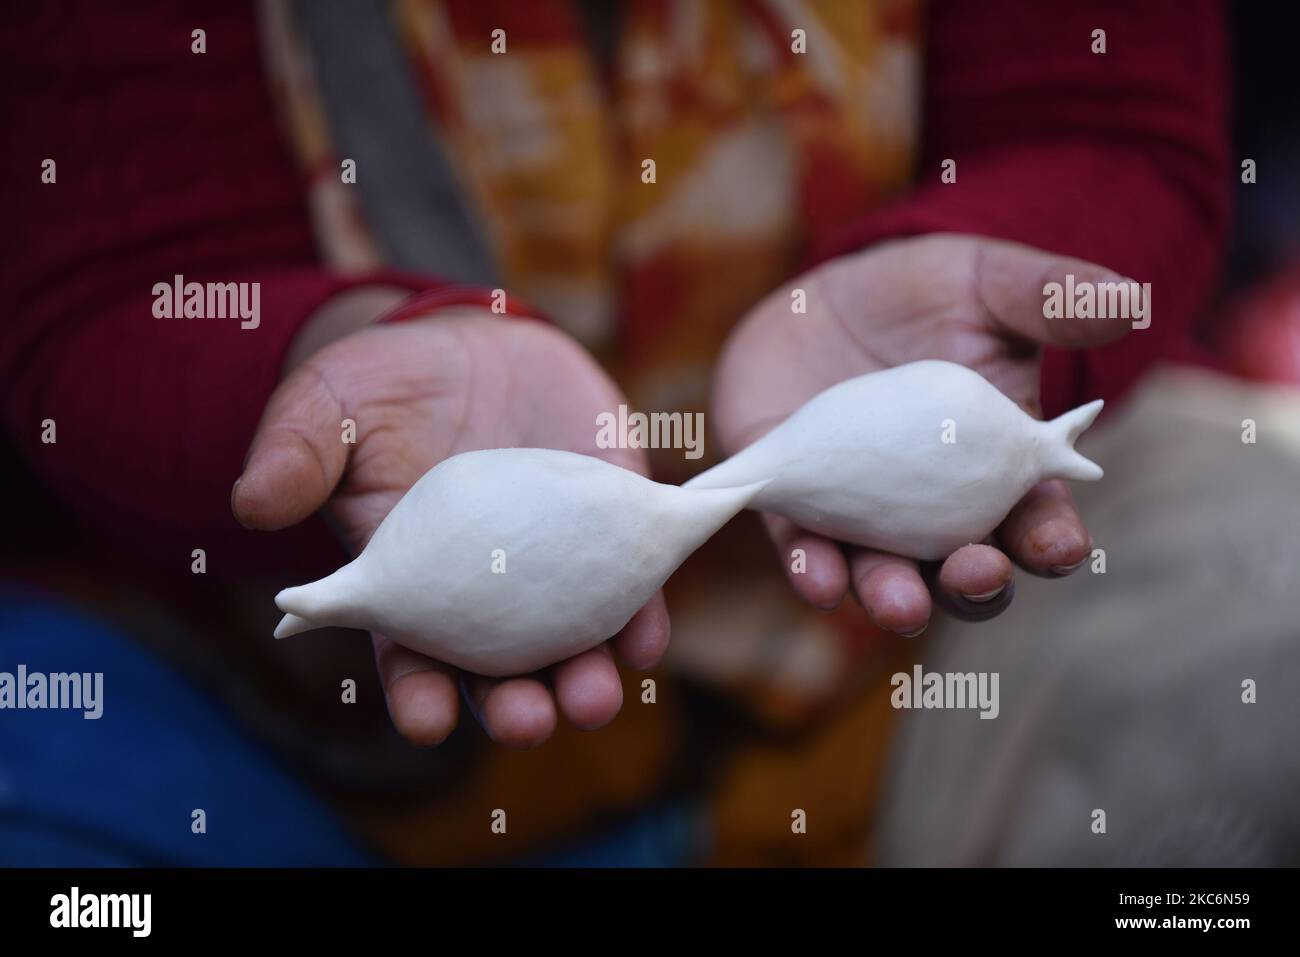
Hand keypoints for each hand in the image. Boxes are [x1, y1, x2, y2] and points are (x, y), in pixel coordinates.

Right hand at [233, 300, 667, 747]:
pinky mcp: (607, 527)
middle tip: (525, 720)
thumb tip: (252, 504)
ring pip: (571, 647)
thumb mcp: (332, 405)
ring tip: (591, 696)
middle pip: (498, 672)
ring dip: (584, 681)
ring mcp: (553, 566)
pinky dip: (640, 614)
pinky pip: (629, 584)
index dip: (418, 695)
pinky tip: (645, 631)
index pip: (412, 658)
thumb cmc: (389, 387)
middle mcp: (486, 593)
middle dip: (512, 706)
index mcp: (412, 583)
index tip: (426, 719)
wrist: (474, 345)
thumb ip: (298, 452)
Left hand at [710, 233, 1130, 633]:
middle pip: (966, 571)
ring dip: (896, 597)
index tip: (1061, 546)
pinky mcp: (800, 503)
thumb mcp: (985, 283)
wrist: (826, 294)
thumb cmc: (923, 294)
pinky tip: (816, 573)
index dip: (1053, 541)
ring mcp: (867, 514)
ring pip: (886, 577)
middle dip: (976, 584)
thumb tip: (1126, 300)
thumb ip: (1046, 297)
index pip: (1038, 521)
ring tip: (902, 605)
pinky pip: (805, 550)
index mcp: (999, 468)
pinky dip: (813, 568)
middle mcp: (936, 509)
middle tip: (979, 573)